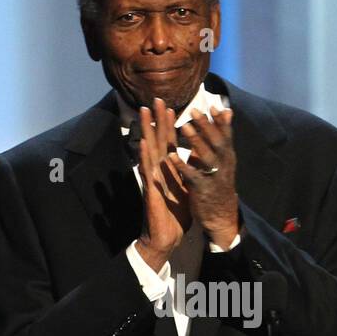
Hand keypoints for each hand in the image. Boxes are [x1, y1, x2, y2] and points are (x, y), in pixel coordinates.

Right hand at [135, 97, 192, 271]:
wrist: (167, 237)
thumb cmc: (175, 215)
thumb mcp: (186, 189)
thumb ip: (187, 172)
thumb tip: (194, 160)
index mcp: (170, 170)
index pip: (170, 143)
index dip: (170, 125)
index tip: (170, 106)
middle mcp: (160, 170)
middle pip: (159, 140)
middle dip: (157, 119)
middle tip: (155, 99)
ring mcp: (153, 178)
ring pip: (149, 150)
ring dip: (146, 130)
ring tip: (144, 111)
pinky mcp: (150, 190)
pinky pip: (146, 171)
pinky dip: (144, 156)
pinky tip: (142, 143)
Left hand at [171, 105, 238, 247]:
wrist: (221, 216)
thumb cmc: (218, 184)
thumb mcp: (222, 161)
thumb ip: (218, 138)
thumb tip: (224, 114)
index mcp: (228, 157)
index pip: (226, 135)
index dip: (221, 121)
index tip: (213, 106)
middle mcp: (224, 165)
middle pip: (217, 143)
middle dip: (206, 127)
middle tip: (195, 111)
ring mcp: (213, 177)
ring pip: (206, 157)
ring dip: (196, 142)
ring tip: (185, 128)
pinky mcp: (202, 189)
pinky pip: (192, 176)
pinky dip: (182, 165)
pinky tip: (171, 156)